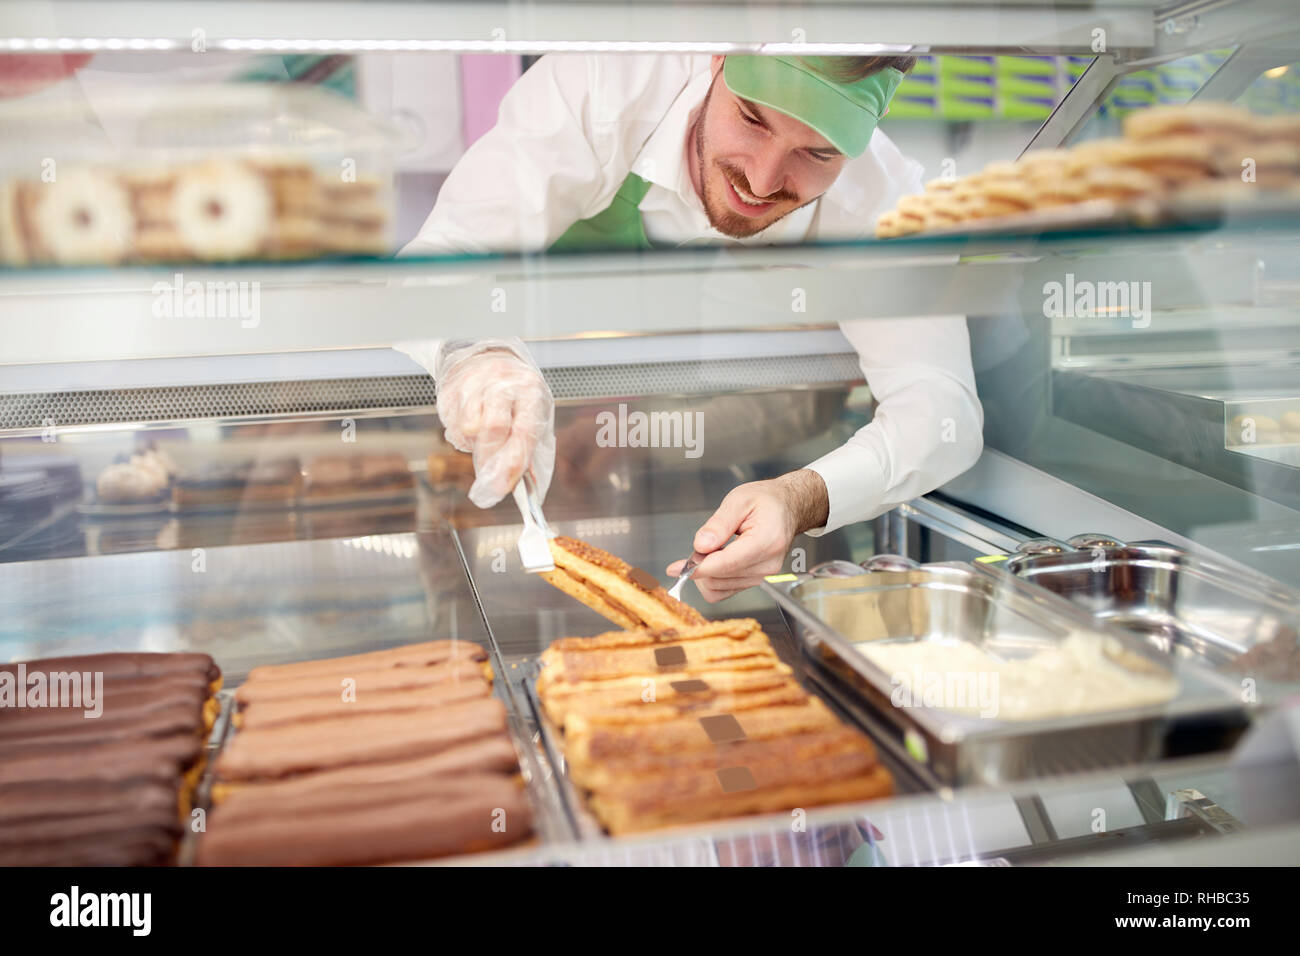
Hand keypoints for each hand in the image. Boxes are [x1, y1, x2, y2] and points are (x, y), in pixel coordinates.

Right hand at [435, 340, 554, 507]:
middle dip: (490, 461)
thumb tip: (516, 480)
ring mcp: (474, 382)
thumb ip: (527, 442)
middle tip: (490, 483)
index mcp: (530, 388)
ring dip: (474, 446)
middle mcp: (502, 382)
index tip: (504, 486)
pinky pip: (453, 426)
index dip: (513, 462)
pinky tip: (470, 425)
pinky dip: (461, 437)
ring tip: (483, 440)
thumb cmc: (513, 392)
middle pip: (494, 428)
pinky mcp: (451, 388)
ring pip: (469, 428)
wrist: (484, 357)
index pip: (524, 430)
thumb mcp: (530, 409)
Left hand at [666, 469, 828, 601]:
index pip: (726, 564)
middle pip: (719, 579)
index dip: (698, 568)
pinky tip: (714, 561)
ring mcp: (764, 576)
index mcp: (766, 541)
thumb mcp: (738, 500)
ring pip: (719, 589)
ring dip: (705, 573)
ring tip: (712, 548)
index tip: (676, 567)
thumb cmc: (766, 501)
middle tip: (701, 543)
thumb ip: (718, 524)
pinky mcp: (758, 581)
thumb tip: (701, 545)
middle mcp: (768, 564)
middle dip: (700, 565)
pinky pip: (725, 591)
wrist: (788, 507)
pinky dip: (712, 579)